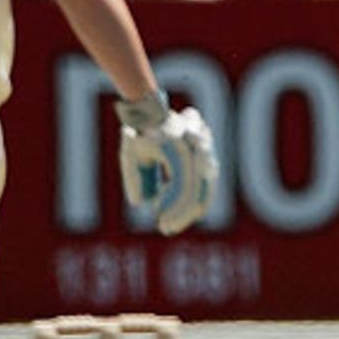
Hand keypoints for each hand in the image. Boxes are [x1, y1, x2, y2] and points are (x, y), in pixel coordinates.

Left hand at [116, 91, 217, 235]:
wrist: (153, 109)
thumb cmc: (139, 133)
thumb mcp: (130, 155)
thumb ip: (135, 178)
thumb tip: (143, 203)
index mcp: (176, 144)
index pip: (183, 185)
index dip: (175, 208)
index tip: (161, 224)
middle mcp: (195, 145)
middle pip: (198, 188)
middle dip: (184, 213)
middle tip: (166, 229)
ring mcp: (205, 147)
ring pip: (206, 185)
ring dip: (191, 207)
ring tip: (172, 223)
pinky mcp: (208, 153)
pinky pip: (207, 180)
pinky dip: (197, 196)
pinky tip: (182, 209)